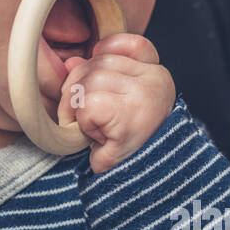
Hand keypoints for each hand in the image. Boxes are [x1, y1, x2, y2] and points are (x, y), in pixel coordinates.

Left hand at [55, 33, 175, 172]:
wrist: (140, 185)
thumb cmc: (125, 144)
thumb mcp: (114, 103)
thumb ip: (97, 76)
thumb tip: (72, 62)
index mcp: (157, 75)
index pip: (131, 44)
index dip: (107, 52)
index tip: (100, 79)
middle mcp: (156, 80)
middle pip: (98, 62)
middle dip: (80, 89)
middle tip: (90, 119)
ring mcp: (144, 95)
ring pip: (88, 81)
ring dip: (78, 110)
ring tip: (95, 130)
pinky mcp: (129, 114)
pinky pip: (87, 104)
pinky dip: (82, 123)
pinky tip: (97, 138)